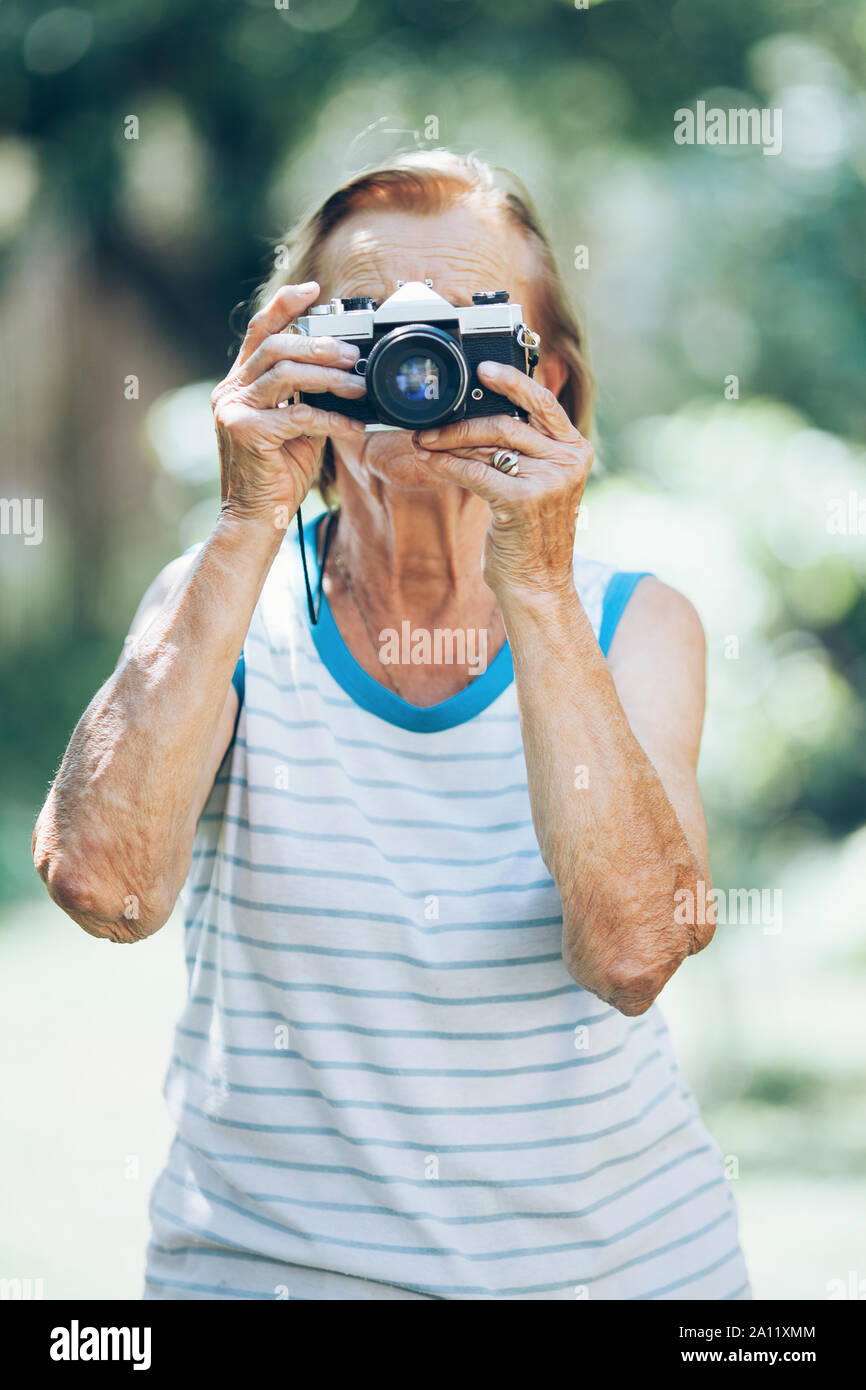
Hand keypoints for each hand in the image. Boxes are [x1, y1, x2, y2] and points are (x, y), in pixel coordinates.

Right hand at [211, 281, 366, 526]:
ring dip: (329, 377)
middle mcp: (230, 390)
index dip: (284, 305)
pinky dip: (330, 419)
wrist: (258, 518)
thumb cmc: (278, 473)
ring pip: (284, 374)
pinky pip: (297, 415)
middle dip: (319, 345)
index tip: (313, 289)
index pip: (258, 332)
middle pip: (275, 347)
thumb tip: (342, 372)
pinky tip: (353, 425)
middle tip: (354, 355)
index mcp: (239, 383)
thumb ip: (306, 396)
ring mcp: (233, 410)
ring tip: (358, 386)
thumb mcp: (295, 426)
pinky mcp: (245, 432)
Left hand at [412, 361, 592, 598]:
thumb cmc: (530, 535)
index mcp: (575, 451)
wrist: (538, 585)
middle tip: (429, 427)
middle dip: (461, 423)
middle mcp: (568, 462)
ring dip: (448, 442)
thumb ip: (521, 450)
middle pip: (506, 424)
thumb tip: (475, 418)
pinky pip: (475, 471)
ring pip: (488, 445)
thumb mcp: (536, 484)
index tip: (482, 369)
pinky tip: (429, 462)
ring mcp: (548, 480)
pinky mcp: (523, 500)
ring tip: (423, 442)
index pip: (543, 403)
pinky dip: (446, 465)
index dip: (512, 381)